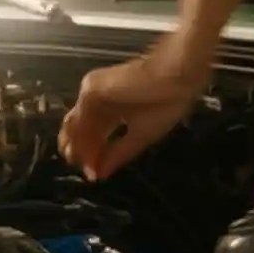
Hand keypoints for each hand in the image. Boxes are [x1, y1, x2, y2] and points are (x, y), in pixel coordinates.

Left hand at [59, 35, 211, 180]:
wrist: (176, 77)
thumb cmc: (167, 101)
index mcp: (114, 107)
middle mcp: (100, 99)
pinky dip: (81, 139)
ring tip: (85, 167)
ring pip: (77, 125)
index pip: (94, 133)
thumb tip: (99, 175)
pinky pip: (79, 119)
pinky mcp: (91, 90)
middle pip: (81, 129)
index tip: (93, 174)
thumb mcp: (140, 136)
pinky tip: (86, 155)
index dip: (92, 154)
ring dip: (79, 148)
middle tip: (86, 171)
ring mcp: (93, 93)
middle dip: (81, 152)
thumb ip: (117, 154)